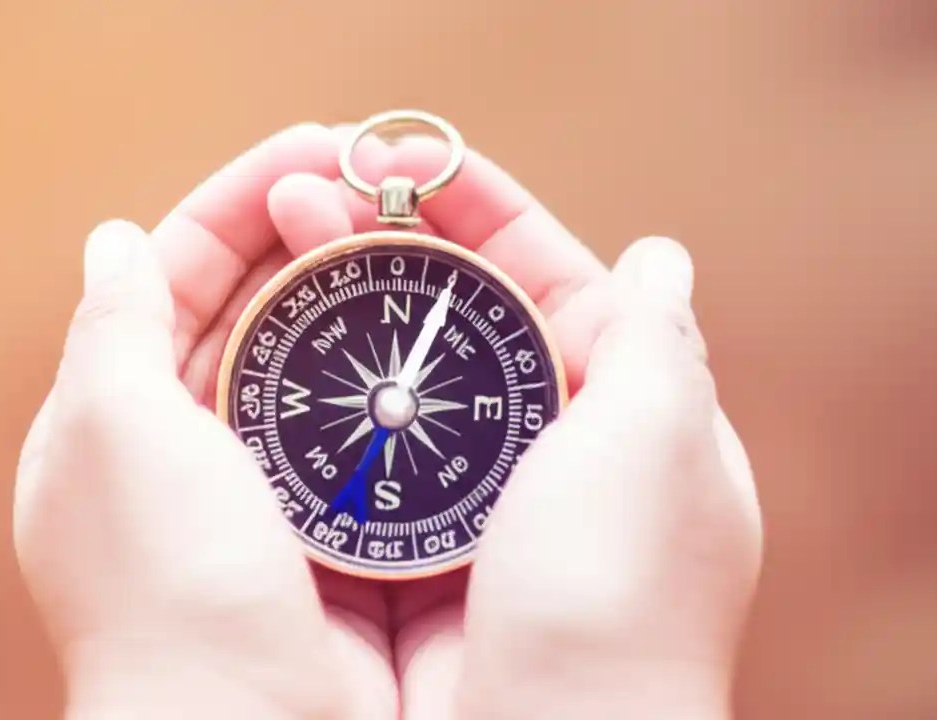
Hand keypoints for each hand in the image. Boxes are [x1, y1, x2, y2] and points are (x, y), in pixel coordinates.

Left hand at [14, 125, 398, 718]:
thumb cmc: (166, 590)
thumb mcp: (113, 435)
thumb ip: (114, 332)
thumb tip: (110, 241)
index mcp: (117, 422)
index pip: (170, 279)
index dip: (234, 204)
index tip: (310, 153)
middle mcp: (191, 453)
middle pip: (251, 311)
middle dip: (306, 237)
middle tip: (377, 186)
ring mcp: (268, 491)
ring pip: (316, 363)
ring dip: (358, 297)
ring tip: (413, 240)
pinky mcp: (337, 527)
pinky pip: (367, 424)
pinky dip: (393, 374)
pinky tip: (433, 333)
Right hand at [266, 139, 762, 717]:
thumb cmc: (615, 604)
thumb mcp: (657, 445)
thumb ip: (654, 342)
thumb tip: (661, 256)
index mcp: (625, 422)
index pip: (554, 282)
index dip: (483, 212)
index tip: (406, 162)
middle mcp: (549, 463)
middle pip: (464, 325)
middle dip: (392, 249)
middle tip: (313, 194)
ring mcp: (476, 510)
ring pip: (404, 384)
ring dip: (346, 315)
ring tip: (281, 249)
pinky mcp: (411, 557)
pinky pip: (362, 457)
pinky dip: (323, 404)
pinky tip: (276, 356)